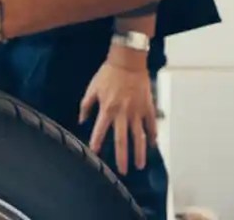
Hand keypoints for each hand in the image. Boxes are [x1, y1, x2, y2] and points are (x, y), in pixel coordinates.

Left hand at [79, 49, 157, 174]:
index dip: (97, 142)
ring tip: (140, 165)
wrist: (128, 61)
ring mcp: (137, 111)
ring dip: (139, 152)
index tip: (95, 154)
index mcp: (107, 108)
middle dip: (122, 156)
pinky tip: (152, 145)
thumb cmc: (108, 74)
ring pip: (139, 136)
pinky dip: (152, 136)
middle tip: (122, 170)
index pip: (100, 130)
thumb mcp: (92, 88)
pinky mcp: (148, 107)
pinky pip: (151, 125)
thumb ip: (86, 105)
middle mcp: (123, 113)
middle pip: (122, 139)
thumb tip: (81, 120)